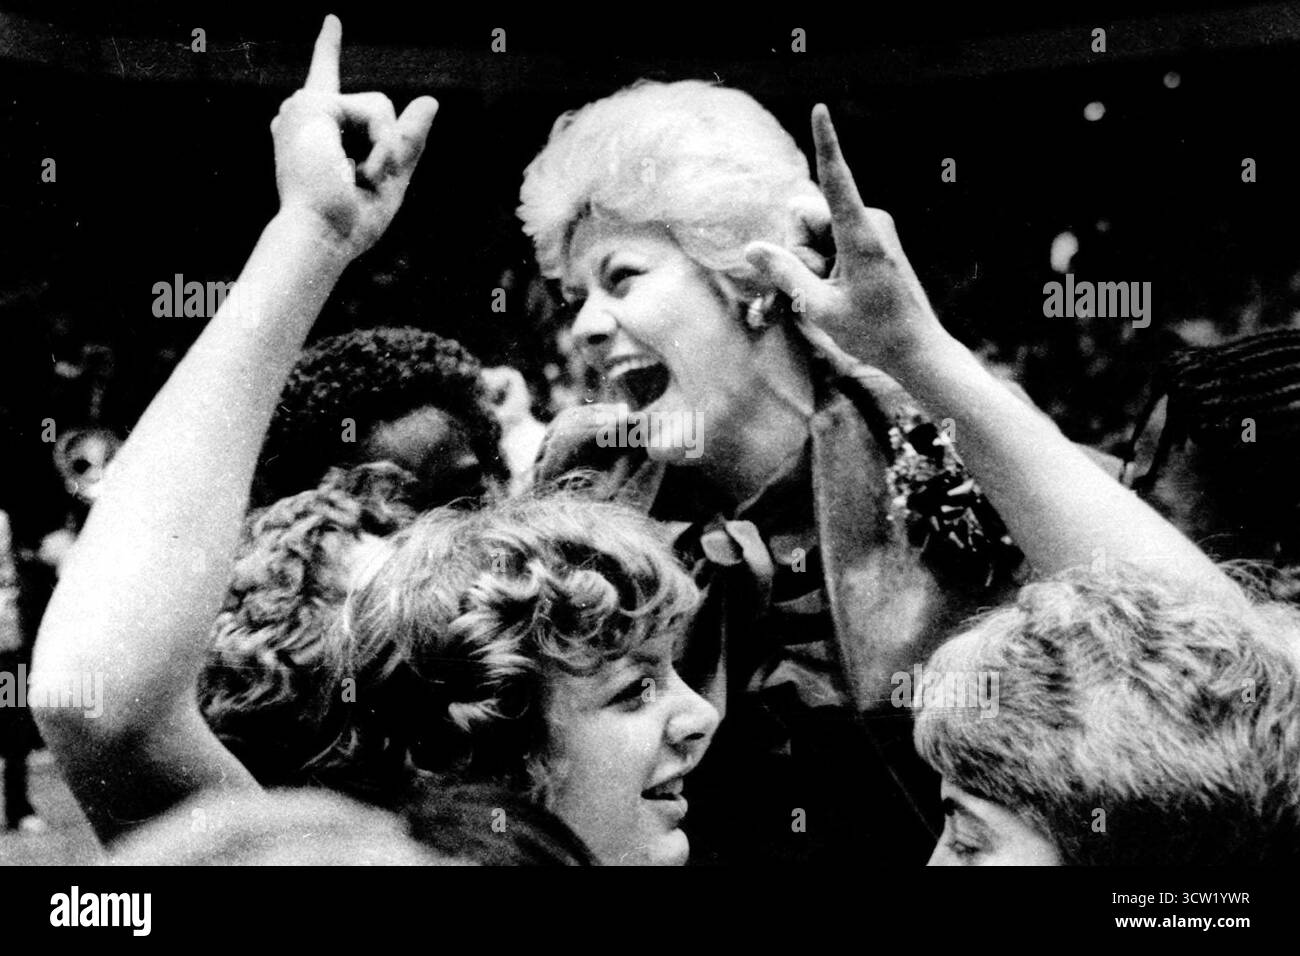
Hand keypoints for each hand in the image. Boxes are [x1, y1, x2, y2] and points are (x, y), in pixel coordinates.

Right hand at [270, 15, 437, 258]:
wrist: (321, 234)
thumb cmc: (350, 221)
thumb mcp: (391, 178)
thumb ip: (408, 140)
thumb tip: (431, 100)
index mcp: (318, 133)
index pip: (329, 84)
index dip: (328, 50)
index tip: (333, 20)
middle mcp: (306, 115)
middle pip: (377, 112)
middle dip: (387, 149)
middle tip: (359, 185)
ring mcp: (305, 106)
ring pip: (379, 108)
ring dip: (384, 147)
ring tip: (356, 176)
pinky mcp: (314, 103)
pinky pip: (377, 110)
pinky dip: (381, 143)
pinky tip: (355, 166)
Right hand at [745, 105, 945, 372]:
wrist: (916, 349)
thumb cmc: (872, 333)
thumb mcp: (818, 307)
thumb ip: (784, 273)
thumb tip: (751, 248)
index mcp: (860, 235)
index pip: (835, 180)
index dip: (825, 144)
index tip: (819, 109)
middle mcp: (870, 222)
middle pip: (808, 215)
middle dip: (801, 248)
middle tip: (821, 285)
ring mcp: (874, 228)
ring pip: (818, 229)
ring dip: (813, 259)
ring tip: (835, 291)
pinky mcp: (873, 238)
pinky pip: (832, 238)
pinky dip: (826, 262)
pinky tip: (841, 289)